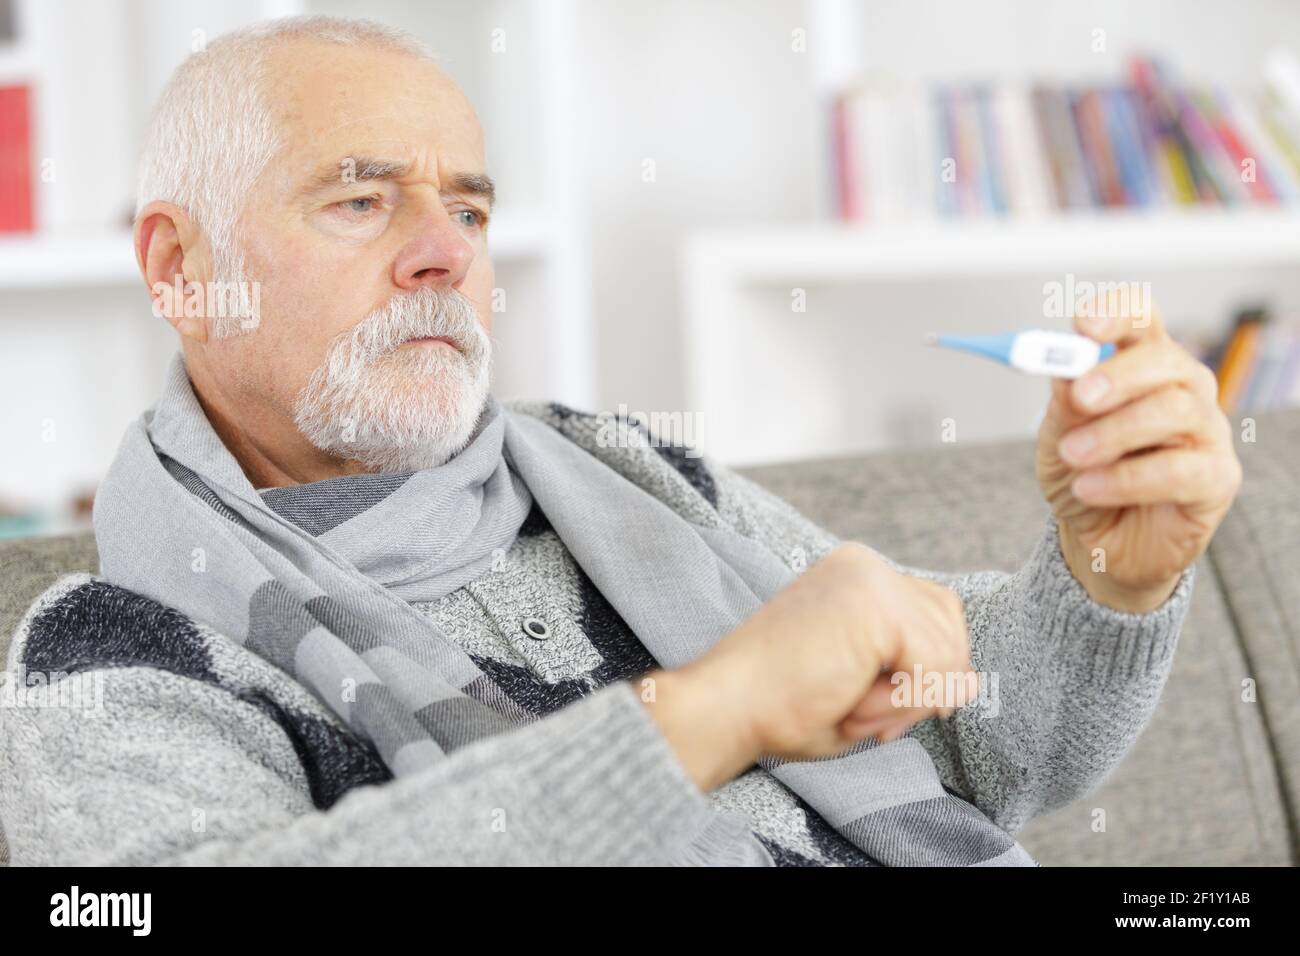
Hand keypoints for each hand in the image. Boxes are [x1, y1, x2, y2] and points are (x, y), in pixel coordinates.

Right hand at [642, 543, 973, 790]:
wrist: (726, 705)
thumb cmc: (780, 704)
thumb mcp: (862, 682)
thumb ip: (916, 672)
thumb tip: (968, 681)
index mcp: (857, 574)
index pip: (937, 617)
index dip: (921, 674)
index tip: (863, 704)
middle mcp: (866, 565)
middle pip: (952, 630)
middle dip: (921, 689)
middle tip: (860, 716)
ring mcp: (872, 580)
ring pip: (949, 656)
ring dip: (907, 703)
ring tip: (850, 709)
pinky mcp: (877, 607)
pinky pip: (936, 672)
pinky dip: (901, 707)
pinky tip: (852, 707)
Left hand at [1036, 296, 1241, 612]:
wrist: (1097, 539)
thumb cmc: (1082, 475)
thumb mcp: (1058, 438)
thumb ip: (1064, 405)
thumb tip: (1064, 369)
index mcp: (1140, 365)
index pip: (1141, 319)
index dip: (1117, 314)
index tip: (1082, 325)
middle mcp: (1182, 388)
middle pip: (1165, 359)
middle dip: (1118, 375)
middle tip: (1079, 398)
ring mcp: (1205, 431)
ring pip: (1174, 411)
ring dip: (1114, 433)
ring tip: (1072, 456)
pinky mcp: (1215, 478)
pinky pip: (1181, 469)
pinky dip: (1128, 478)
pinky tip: (1090, 488)